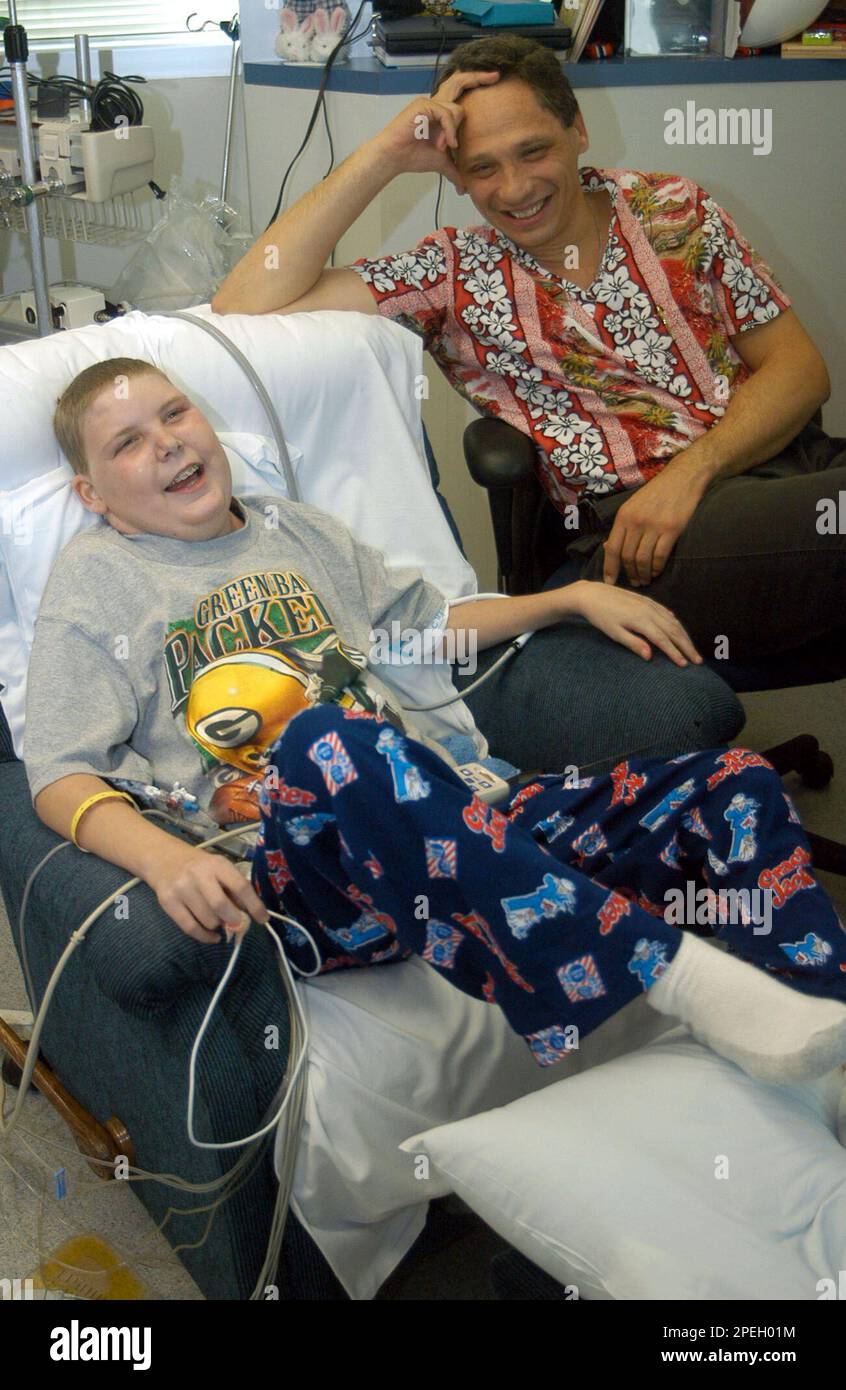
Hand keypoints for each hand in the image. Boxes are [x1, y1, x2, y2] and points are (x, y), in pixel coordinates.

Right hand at [147, 841, 268, 944]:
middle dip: (234, 920)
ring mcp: (181, 889)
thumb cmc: (198, 866)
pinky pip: (190, 928)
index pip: (240, 886)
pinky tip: (212, 936)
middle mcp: (198, 875)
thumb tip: (249, 915)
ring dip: (218, 926)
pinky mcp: (167, 902)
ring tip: (218, 920)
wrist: (162, 858)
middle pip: (221, 906)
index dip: (254, 905)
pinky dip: (205, 937)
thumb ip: (233, 888)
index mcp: (217, 864)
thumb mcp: (218, 868)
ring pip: (207, 920)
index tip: (263, 919)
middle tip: (237, 923)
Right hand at [372, 70, 500, 190]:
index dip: (475, 83)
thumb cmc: (413, 157)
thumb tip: (464, 189)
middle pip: (459, 82)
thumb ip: (455, 171)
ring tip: (443, 147)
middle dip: (478, 77)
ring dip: (453, 132)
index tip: (494, 78)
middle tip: (496, 75)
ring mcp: (429, 103)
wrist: (394, 157)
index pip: (459, 93)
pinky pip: (446, 114)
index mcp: (440, 112)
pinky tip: (442, 144)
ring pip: (456, 110)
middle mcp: (436, 103)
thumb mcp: (441, 163)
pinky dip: (448, 131)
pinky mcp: (423, 105)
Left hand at [572, 581, 702, 666]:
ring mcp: (649, 604)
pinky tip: (679, 630)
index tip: (685, 665)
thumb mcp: (614, 633)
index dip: (675, 653)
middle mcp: (649, 611)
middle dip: (687, 646)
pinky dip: (676, 623)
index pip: (663, 640)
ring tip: (692, 649)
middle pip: (673, 631)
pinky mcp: (647, 600)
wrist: (592, 594)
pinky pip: (666, 612)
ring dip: (685, 636)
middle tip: (698, 661)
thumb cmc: (601, 617)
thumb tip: (650, 657)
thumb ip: (633, 643)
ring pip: (673, 621)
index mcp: (641, 620)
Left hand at [602, 465, 705, 587]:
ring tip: (645, 580)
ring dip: (643, 574)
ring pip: (642, 559)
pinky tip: (657, 571)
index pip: (612, 548)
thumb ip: (622, 526)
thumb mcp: (633, 505)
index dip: (610, 568)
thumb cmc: (657, 492)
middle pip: (627, 557)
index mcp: (624, 516)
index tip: (610, 583)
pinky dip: (657, 568)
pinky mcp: (672, 529)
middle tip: (634, 582)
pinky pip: (660, 556)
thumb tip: (607, 548)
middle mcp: (636, 521)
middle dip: (629, 574)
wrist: (683, 477)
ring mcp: (654, 525)